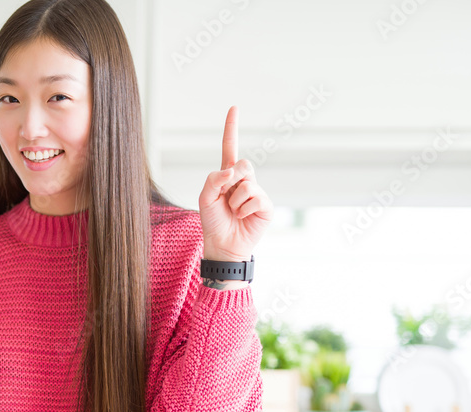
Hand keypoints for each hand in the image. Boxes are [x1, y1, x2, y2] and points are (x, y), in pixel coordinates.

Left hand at [197, 105, 272, 261]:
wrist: (223, 244)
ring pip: (246, 184)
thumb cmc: (213, 221)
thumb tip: (232, 170)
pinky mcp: (266, 205)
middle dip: (232, 179)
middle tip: (227, 199)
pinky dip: (243, 210)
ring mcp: (257, 192)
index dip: (232, 128)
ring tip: (233, 212)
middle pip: (243, 164)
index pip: (230, 148)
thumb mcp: (205, 198)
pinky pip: (254, 198)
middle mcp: (244, 180)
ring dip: (234, 201)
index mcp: (227, 175)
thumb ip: (214, 179)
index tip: (234, 108)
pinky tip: (242, 217)